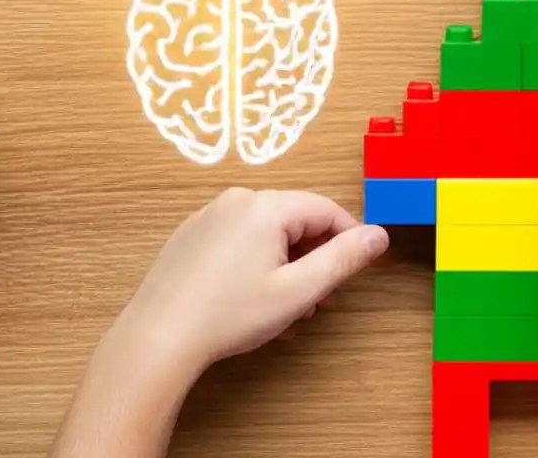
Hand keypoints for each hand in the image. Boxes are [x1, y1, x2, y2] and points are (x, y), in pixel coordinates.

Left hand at [114, 188, 389, 374]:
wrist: (159, 336)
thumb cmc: (229, 315)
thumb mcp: (298, 291)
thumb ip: (342, 259)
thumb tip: (378, 235)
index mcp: (265, 207)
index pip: (326, 210)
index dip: (349, 239)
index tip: (359, 270)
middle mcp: (236, 201)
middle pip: (295, 220)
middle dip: (314, 258)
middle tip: (318, 302)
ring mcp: (209, 216)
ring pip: (266, 233)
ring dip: (286, 266)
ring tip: (286, 309)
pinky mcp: (191, 235)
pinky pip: (238, 240)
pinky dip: (256, 264)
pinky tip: (253, 301)